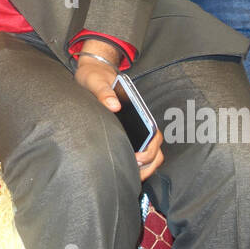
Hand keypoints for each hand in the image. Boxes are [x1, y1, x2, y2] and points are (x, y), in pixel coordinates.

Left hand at [74, 51, 165, 180]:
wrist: (94, 74)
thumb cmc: (96, 77)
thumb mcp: (96, 81)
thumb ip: (104, 91)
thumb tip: (113, 106)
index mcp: (138, 110)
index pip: (153, 134)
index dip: (150, 149)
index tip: (138, 158)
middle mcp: (139, 121)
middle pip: (155, 148)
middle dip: (149, 163)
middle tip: (133, 171)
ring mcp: (134, 129)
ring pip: (149, 154)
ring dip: (145, 167)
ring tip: (131, 175)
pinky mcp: (125, 133)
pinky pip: (138, 153)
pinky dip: (137, 165)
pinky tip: (125, 170)